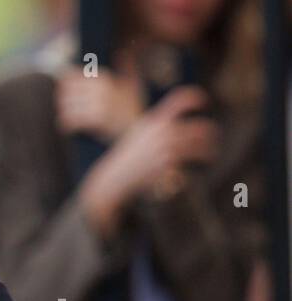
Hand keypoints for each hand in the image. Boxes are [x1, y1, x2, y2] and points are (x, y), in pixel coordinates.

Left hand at [55, 68, 143, 142]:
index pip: (71, 75)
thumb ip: (126, 65)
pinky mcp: (96, 120)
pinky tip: (68, 128)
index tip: (65, 91)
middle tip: (64, 106)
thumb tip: (124, 49)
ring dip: (63, 113)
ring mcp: (98, 104)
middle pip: (65, 91)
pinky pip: (70, 121)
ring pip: (66, 107)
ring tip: (66, 117)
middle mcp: (99, 89)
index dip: (64, 83)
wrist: (137, 127)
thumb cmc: (133, 106)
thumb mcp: (132, 82)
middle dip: (62, 100)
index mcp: (103, 78)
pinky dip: (66, 125)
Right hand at [80, 86, 217, 235]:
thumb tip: (177, 123)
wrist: (114, 176)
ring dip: (208, 149)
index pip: (179, 99)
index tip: (204, 100)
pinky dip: (195, 163)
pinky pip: (190, 160)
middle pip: (198, 126)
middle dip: (209, 133)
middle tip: (213, 138)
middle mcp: (163, 130)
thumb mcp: (139, 134)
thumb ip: (158, 125)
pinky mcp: (168, 163)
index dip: (195, 96)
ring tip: (210, 154)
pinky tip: (199, 164)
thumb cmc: (127, 156)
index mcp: (155, 119)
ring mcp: (166, 146)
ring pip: (200, 144)